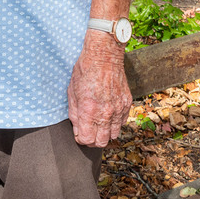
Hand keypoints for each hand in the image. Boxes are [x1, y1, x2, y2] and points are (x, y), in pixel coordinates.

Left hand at [67, 30, 131, 146]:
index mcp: (89, 111)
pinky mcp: (127, 103)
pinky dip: (114, 123)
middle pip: (101, 142)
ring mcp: (118, 109)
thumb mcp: (72, 92)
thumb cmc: (85, 71)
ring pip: (113, 135)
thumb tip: (78, 130)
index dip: (81, 139)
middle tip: (88, 132)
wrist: (104, 56)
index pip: (86, 140)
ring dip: (105, 133)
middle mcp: (106, 113)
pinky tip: (107, 114)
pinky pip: (122, 122)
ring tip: (98, 124)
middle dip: (93, 141)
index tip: (79, 133)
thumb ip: (75, 114)